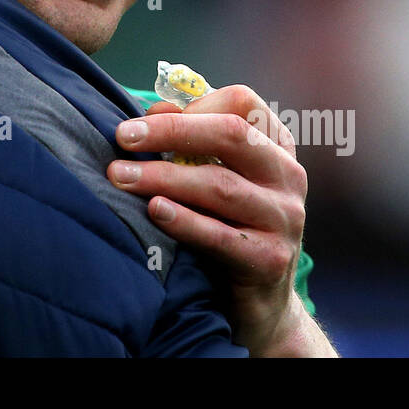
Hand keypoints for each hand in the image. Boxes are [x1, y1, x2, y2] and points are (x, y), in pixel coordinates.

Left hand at [108, 85, 330, 354]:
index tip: (147, 117)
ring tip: (121, 176)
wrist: (263, 305)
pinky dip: (184, 221)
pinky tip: (154, 211)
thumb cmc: (228, 227)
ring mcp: (284, 219)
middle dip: (171, 132)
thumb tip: (155, 108)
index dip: (194, 104)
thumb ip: (193, 142)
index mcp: (276, 147)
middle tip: (123, 136)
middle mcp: (287, 177)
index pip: (243, 103)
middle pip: (232, 135)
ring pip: (220, 185)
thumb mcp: (218, 178)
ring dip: (164, 177)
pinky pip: (220, 236)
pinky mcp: (270, 260)